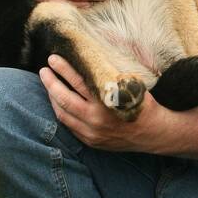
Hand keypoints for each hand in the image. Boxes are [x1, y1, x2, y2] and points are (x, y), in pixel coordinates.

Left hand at [40, 54, 168, 151]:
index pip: (78, 81)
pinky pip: (69, 125)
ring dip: (52, 97)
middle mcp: (96, 118)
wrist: (153, 133)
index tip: (53, 59)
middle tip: (44, 70)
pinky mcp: (90, 141)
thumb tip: (91, 56)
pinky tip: (58, 102)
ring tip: (48, 85)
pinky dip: (61, 112)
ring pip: (63, 113)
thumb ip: (110, 74)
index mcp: (105, 101)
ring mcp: (91, 132)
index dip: (64, 69)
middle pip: (64, 98)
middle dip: (50, 82)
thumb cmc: (143, 104)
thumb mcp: (130, 84)